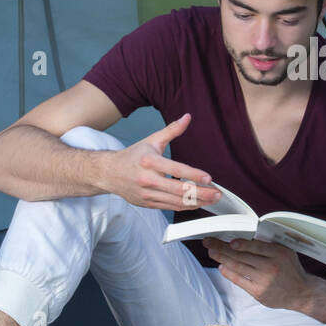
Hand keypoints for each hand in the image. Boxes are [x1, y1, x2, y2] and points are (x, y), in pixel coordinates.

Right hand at [99, 113, 221, 210]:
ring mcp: (147, 194)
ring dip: (196, 202)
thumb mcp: (152, 140)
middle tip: (217, 193)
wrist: (108, 173)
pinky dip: (185, 207)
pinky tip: (197, 203)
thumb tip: (187, 117)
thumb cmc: (132, 156)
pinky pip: (169, 207)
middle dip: (201, 193)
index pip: (176, 169)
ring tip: (212, 199)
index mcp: (149, 161)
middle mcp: (147, 179)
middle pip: (179, 190)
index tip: (209, 178)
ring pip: (176, 202)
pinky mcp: (147, 203)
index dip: (193, 175)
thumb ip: (172, 130)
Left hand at [203, 237, 317, 312]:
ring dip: (222, 259)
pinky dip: (230, 273)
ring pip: (239, 267)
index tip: (229, 241)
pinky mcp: (259, 292)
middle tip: (209, 242)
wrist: (301, 292)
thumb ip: (269, 246)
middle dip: (222, 248)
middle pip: (242, 256)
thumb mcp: (286, 252)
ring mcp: (264, 280)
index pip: (256, 247)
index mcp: (278, 253)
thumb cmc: (291, 269)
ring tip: (212, 252)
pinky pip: (240, 281)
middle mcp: (271, 267)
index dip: (241, 244)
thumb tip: (247, 239)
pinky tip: (222, 266)